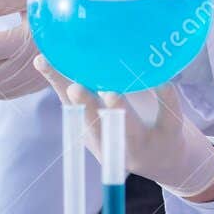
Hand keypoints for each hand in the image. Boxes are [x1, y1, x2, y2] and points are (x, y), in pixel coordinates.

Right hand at [34, 55, 213, 199]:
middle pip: (96, 125)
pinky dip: (166, 98)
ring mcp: (143, 142)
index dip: (57, 82)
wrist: (169, 161)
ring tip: (111, 93)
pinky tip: (162, 80)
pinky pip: (169, 116)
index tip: (43, 60)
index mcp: (94, 133)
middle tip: (75, 87)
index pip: (71, 106)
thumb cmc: (127, 129)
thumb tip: (48, 51)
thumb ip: (80, 88)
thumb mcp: (100, 118)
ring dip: (119, 110)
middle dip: (85, 106)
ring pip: (129, 128)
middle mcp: (114, 141)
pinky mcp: (171, 136)